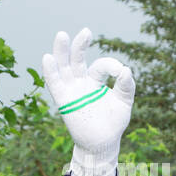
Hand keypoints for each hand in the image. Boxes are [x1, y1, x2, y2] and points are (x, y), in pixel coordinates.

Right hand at [41, 27, 134, 175]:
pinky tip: (48, 58)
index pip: (100, 65)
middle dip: (79, 44)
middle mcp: (81, 82)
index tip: (120, 72)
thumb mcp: (124, 103)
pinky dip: (50, 71)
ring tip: (62, 35)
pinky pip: (54, 84)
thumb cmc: (113, 123)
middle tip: (87, 32)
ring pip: (63, 67)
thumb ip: (127, 86)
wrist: (103, 144)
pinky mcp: (64, 101)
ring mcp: (71, 90)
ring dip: (61, 51)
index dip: (110, 64)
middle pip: (76, 58)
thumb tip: (126, 69)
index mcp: (95, 80)